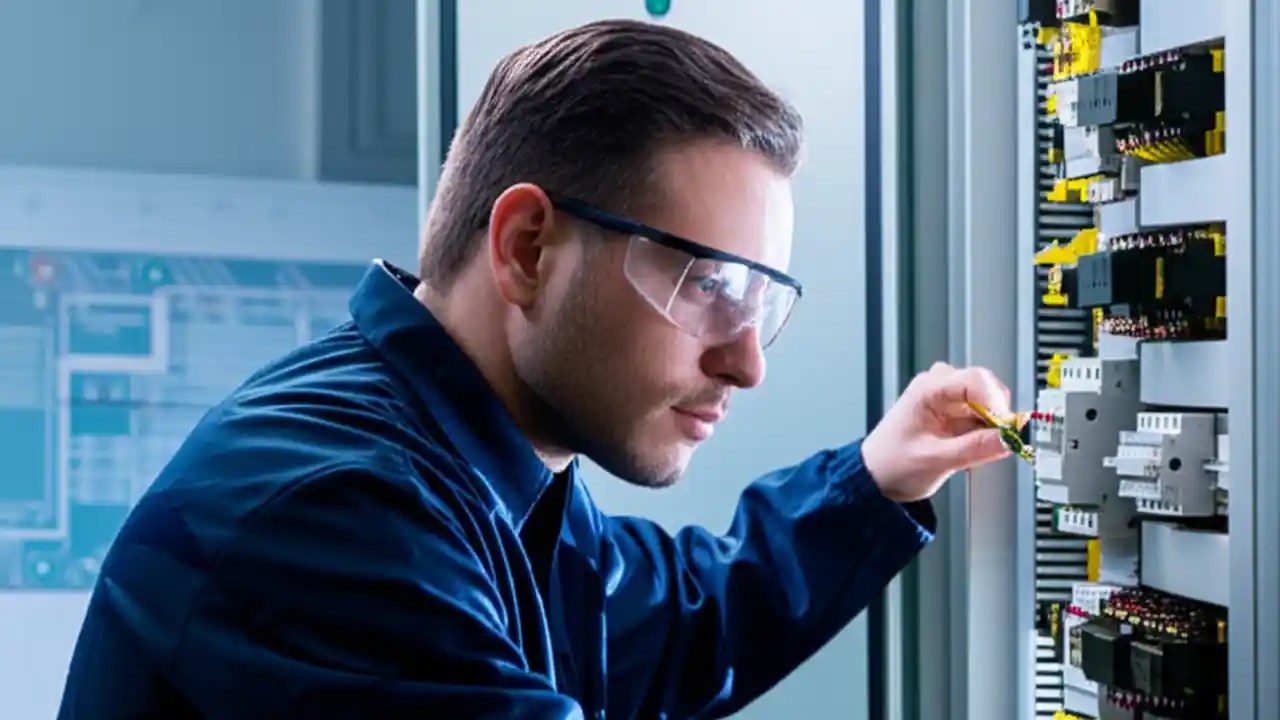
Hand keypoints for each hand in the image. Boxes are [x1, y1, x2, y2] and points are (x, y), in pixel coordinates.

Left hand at [861, 362, 1013, 501]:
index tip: (1007, 426)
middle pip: (987, 388)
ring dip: (991, 427)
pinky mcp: (955, 415)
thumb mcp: (936, 460)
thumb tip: (1010, 437)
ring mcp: (948, 400)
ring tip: (975, 451)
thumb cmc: (892, 464)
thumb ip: (976, 448)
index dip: (996, 402)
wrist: (878, 478)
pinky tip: (971, 451)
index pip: (975, 379)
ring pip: (989, 405)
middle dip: (997, 417)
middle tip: (999, 442)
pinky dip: (985, 435)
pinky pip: (984, 419)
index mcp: (928, 389)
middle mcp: (939, 387)